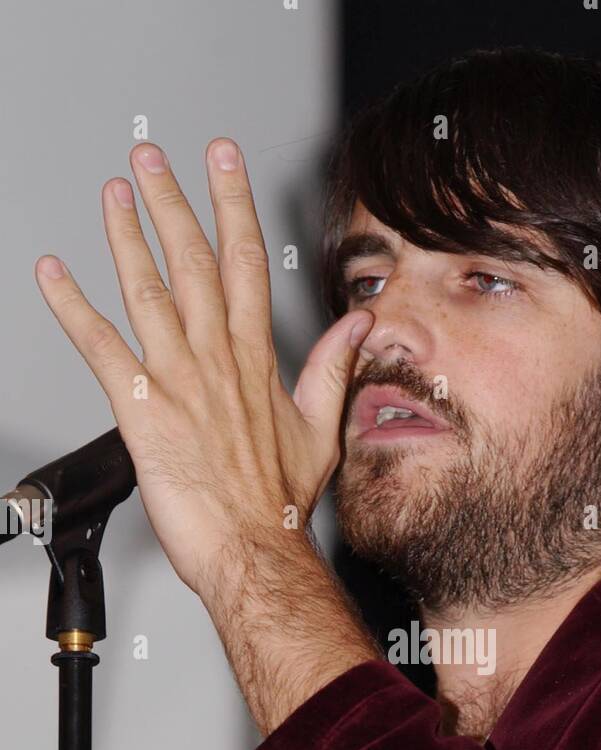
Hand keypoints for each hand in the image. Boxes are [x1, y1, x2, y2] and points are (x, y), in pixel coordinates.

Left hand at [34, 138, 372, 596]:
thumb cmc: (279, 506)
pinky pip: (101, 347)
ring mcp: (179, 381)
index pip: (245, 263)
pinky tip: (53, 274)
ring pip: (149, 292)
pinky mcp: (141, 409)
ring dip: (127, 237)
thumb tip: (358, 326)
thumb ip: (333, 370)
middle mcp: (217, 361)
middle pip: (193, 262)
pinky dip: (72, 308)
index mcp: (257, 362)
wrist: (255, 552)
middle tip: (151, 158)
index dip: (232, 203)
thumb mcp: (321, 432)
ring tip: (113, 194)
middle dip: (172, 202)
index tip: (222, 160)